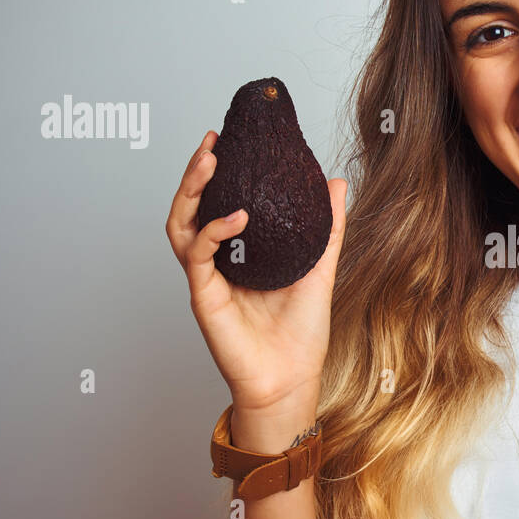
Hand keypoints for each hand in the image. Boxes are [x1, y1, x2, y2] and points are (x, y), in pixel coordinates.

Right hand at [164, 130, 347, 414]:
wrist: (292, 379)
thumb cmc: (301, 334)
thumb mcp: (320, 267)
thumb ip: (327, 227)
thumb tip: (336, 182)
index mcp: (241, 253)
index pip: (220, 203)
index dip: (219, 172)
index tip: (227, 139)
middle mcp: (219, 262)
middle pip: (192, 207)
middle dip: (196, 173)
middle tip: (211, 142)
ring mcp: (208, 278)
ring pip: (182, 224)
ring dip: (191, 191)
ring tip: (208, 161)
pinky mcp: (205, 297)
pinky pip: (198, 255)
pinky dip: (213, 231)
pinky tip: (236, 218)